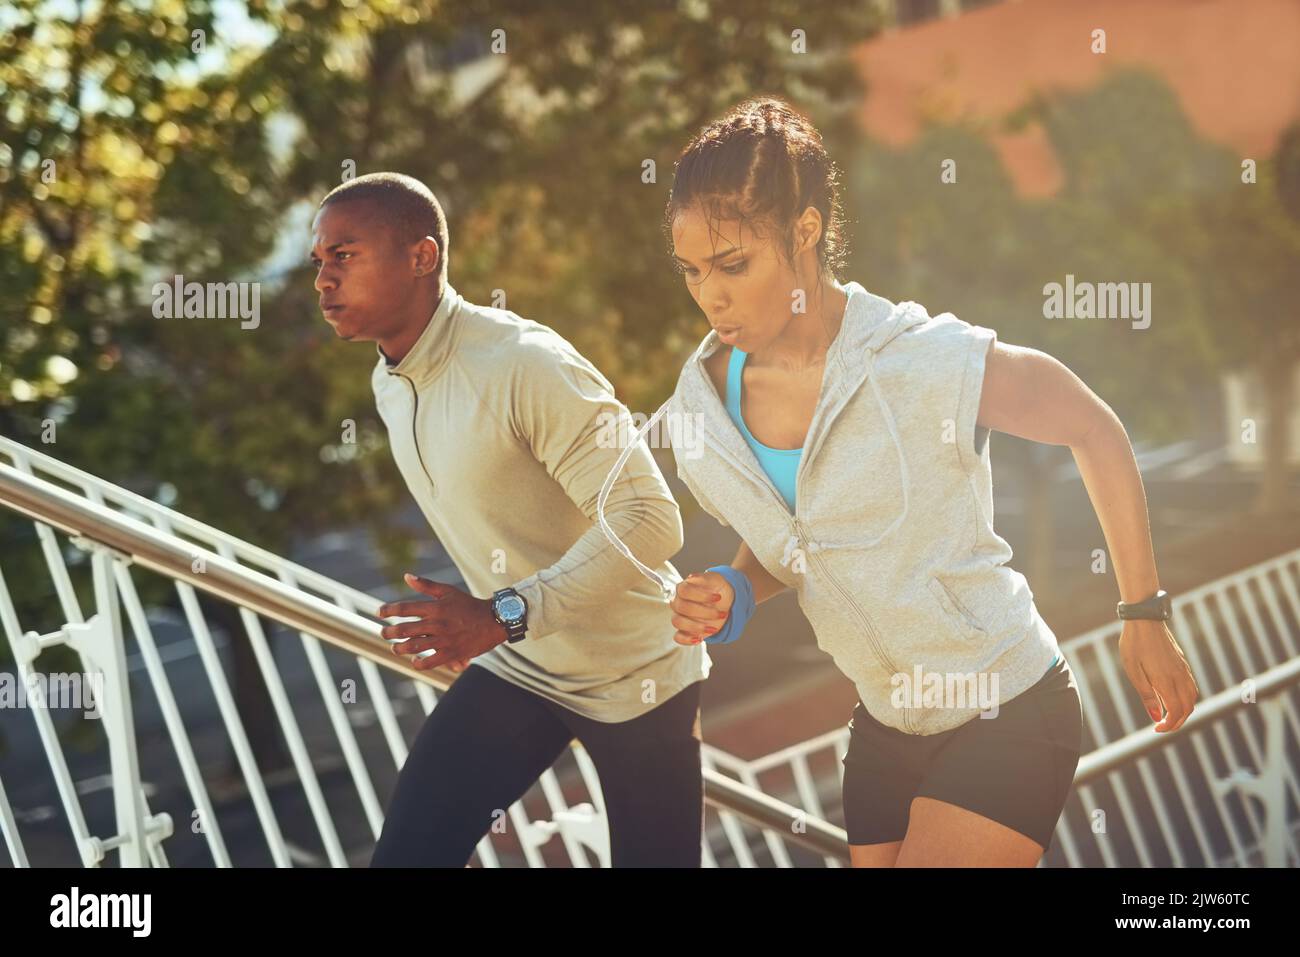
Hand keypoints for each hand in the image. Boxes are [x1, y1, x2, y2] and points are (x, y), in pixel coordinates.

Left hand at [378, 573, 507, 671]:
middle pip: (404, 629)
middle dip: (388, 632)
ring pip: (414, 647)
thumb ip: (426, 585)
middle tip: (383, 633)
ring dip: (400, 648)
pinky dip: (419, 663)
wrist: (494, 620)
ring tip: (396, 648)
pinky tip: (414, 661)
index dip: (389, 610)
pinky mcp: (452, 653)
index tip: (379, 612)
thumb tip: (406, 576)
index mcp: (436, 607)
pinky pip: (430, 662)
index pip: (405, 608)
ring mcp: (444, 639)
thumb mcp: (448, 591)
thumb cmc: (469, 605)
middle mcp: (438, 623)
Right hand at [670, 571, 734, 644]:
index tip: (718, 597)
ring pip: (678, 622)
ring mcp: (680, 616)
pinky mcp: (685, 630)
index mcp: (683, 588)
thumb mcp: (716, 580)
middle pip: (682, 607)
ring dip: (696, 626)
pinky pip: (678, 637)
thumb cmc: (717, 588)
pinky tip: (700, 639)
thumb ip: (704, 578)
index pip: (684, 590)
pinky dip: (687, 640)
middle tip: (722, 613)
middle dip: (704, 612)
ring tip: (714, 628)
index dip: (701, 595)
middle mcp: (678, 602)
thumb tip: (692, 577)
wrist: (724, 599)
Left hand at [1118, 618, 1198, 731]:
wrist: (1144, 619)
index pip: (1176, 711)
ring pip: (1193, 697)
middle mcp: (1179, 676)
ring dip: (1184, 710)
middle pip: (1188, 707)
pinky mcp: (1183, 662)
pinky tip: (1173, 697)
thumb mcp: (1133, 671)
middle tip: (1162, 726)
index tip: (1156, 729)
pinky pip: (1191, 686)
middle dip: (1178, 721)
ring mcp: (1183, 669)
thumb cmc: (1134, 644)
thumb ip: (1146, 694)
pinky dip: (1187, 698)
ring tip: (1169, 715)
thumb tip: (1157, 716)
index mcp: (1166, 681)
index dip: (1169, 725)